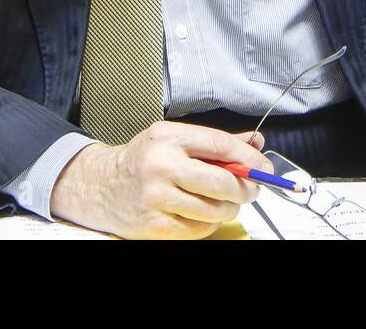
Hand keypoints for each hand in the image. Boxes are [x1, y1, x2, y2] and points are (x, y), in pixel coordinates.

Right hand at [49, 122, 271, 238]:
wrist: (101, 186)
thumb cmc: (143, 161)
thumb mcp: (173, 139)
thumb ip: (214, 142)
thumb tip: (255, 143)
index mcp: (168, 137)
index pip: (220, 144)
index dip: (248, 159)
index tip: (264, 168)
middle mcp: (161, 165)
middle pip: (222, 181)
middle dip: (245, 189)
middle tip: (251, 191)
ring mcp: (157, 198)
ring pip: (214, 209)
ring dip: (226, 209)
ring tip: (219, 202)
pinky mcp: (155, 225)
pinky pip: (199, 229)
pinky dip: (207, 224)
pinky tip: (198, 213)